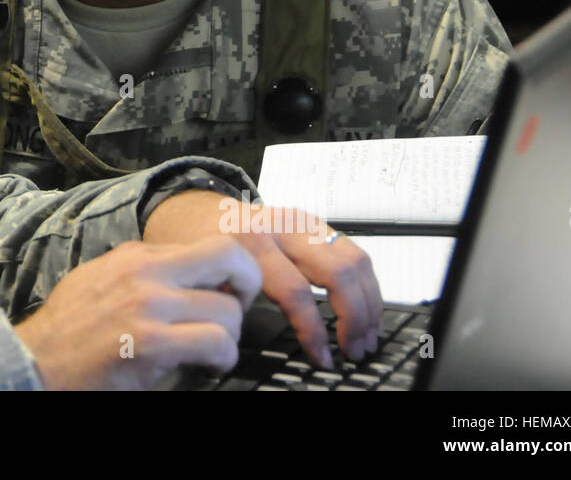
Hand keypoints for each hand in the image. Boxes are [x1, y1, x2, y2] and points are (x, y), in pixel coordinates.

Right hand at [13, 237, 260, 389]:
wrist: (35, 361)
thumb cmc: (67, 329)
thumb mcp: (101, 279)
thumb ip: (141, 273)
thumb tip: (182, 276)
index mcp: (136, 256)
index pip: (207, 243)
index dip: (232, 269)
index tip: (230, 290)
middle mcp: (145, 272)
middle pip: (230, 257)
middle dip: (248, 286)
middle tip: (238, 311)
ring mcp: (148, 305)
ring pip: (228, 308)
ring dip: (230, 335)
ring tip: (214, 349)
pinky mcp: (151, 342)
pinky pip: (215, 342)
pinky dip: (222, 358)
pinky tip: (208, 365)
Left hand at [144, 191, 382, 367]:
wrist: (201, 212)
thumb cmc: (203, 248)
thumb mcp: (208, 274)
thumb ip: (232, 302)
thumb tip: (252, 344)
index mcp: (250, 242)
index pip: (296, 292)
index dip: (314, 332)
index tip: (323, 358)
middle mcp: (282, 226)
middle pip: (337, 272)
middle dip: (354, 317)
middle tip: (355, 350)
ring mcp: (303, 221)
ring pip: (354, 259)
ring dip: (369, 302)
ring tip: (368, 335)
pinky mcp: (316, 222)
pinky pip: (353, 251)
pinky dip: (365, 284)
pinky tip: (367, 309)